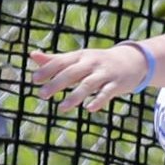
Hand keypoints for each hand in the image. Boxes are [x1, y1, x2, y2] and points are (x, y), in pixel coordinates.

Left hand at [28, 44, 151, 111]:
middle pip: (72, 73)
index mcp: (80, 57)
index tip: (35, 80)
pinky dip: (98, 100)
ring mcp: (104, 74)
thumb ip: (56, 59)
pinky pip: (106, 93)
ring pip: (88, 84)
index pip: (62, 62)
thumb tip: (32, 55)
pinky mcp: (116, 85)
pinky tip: (89, 109)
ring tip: (61, 108)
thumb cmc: (98, 62)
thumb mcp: (78, 59)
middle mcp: (91, 63)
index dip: (48, 70)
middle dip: (57, 83)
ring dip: (75, 96)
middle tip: (42, 94)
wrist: (132, 61)